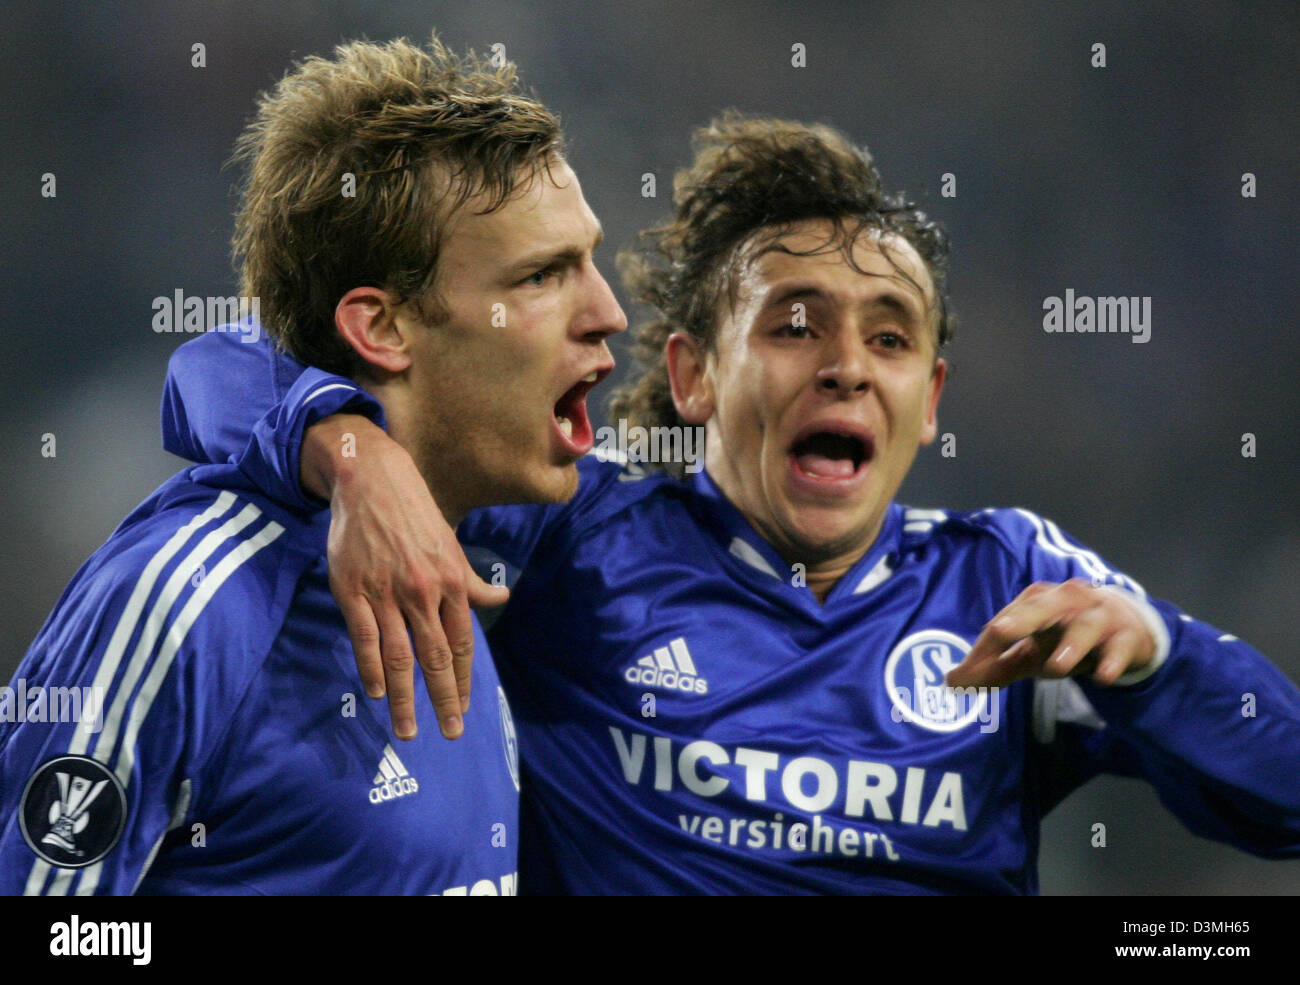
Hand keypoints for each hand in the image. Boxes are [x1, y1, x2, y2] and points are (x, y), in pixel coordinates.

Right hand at [304, 415, 509, 740]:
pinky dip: (371, 669)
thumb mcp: (450, 543)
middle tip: (451, 732)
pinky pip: (365, 638)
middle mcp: (423, 591)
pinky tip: (378, 694)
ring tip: (409, 730)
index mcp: (450, 580)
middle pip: (436, 657)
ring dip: (406, 698)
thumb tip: (502, 596)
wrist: (371, 479)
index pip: (462, 641)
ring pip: (400, 657)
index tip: (465, 706)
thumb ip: (470, 579)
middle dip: (445, 699)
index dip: (465, 677)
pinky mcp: (353, 590)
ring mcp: (386, 592)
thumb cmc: (414, 513)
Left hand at [945, 579, 1155, 688]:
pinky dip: (1110, 662)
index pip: (1005, 623)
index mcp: (1036, 600)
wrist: (1125, 631)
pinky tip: (1103, 678)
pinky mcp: (1126, 637)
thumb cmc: (1063, 639)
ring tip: (1057, 667)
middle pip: (1043, 607)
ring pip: (1084, 626)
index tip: (968, 675)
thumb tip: (950, 682)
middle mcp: (1066, 601)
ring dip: (1070, 646)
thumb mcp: (1028, 654)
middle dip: (1022, 618)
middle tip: (1001, 632)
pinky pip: (1118, 648)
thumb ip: (992, 668)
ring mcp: (1099, 616)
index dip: (986, 648)